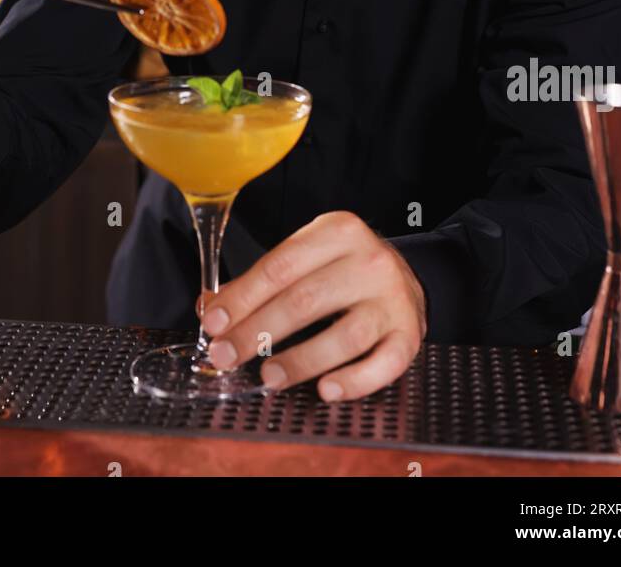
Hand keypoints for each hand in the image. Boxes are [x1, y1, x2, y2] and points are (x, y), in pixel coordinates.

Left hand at [198, 210, 427, 401]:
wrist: (406, 275)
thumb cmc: (343, 269)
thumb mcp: (306, 257)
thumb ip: (261, 281)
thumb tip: (211, 307)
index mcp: (337, 231)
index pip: (280, 266)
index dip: (243, 297)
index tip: (214, 322)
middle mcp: (368, 261)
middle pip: (305, 300)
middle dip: (258, 332)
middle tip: (226, 356)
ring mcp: (393, 298)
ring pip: (344, 335)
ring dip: (300, 360)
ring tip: (268, 377)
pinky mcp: (409, 333)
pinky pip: (383, 364)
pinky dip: (354, 381)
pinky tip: (325, 390)